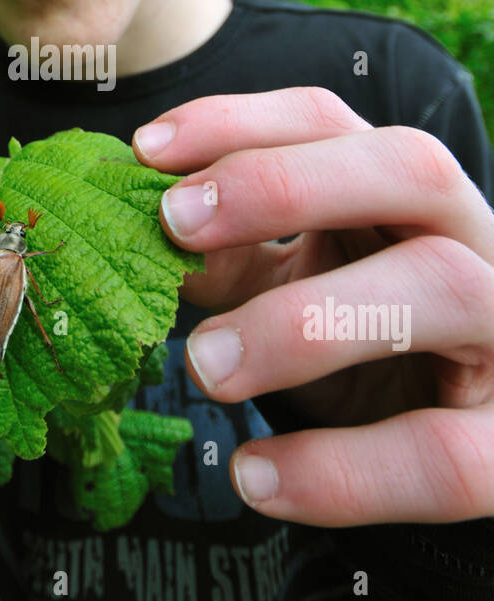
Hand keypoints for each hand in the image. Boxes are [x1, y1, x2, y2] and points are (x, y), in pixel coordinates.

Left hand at [133, 88, 493, 527]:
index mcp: (407, 195)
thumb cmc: (370, 351)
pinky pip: (444, 455)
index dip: (241, 123)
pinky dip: (344, 471)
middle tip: (175, 222)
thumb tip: (140, 237)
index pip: (333, 122)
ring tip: (202, 367)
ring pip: (443, 289)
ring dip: (310, 321)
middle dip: (285, 182)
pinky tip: (253, 478)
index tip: (145, 151)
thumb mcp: (298, 290)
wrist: (463, 450)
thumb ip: (233, 261)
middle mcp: (475, 241)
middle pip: (411, 166)